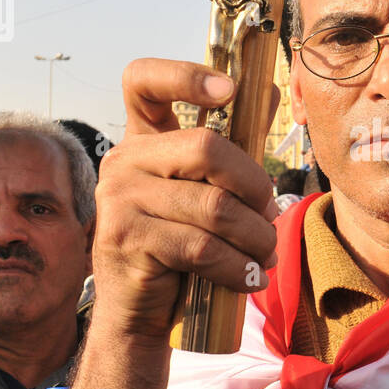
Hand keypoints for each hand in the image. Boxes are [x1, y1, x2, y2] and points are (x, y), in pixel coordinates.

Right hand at [91, 59, 278, 340]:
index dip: (186, 75)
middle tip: (271, 213)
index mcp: (142, 140)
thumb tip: (271, 90)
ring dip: (255, 237)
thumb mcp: (204, 191)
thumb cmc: (181, 247)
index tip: (230, 90)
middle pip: (206, 148)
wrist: (141, 313)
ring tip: (266, 254)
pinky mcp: (125, 239)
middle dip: (255, 185)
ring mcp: (118, 199)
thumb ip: (233, 144)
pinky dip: (238, 267)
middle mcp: (122, 161)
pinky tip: (250, 277)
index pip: (142, 81)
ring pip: (214, 207)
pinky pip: (202, 247)